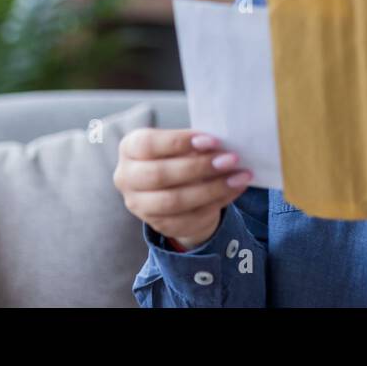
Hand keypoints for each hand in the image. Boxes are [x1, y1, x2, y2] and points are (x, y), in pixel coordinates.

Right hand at [114, 128, 252, 248]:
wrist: (177, 189)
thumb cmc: (180, 156)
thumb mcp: (183, 144)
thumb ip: (194, 144)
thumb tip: (219, 147)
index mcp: (129, 148)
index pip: (148, 144)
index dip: (180, 142)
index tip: (212, 140)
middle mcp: (126, 178)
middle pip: (160, 175)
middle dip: (199, 167)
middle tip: (231, 159)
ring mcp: (139, 206)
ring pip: (175, 201)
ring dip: (212, 188)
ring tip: (239, 176)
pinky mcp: (160, 225)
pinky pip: (189, 218)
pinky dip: (217, 203)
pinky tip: (235, 189)